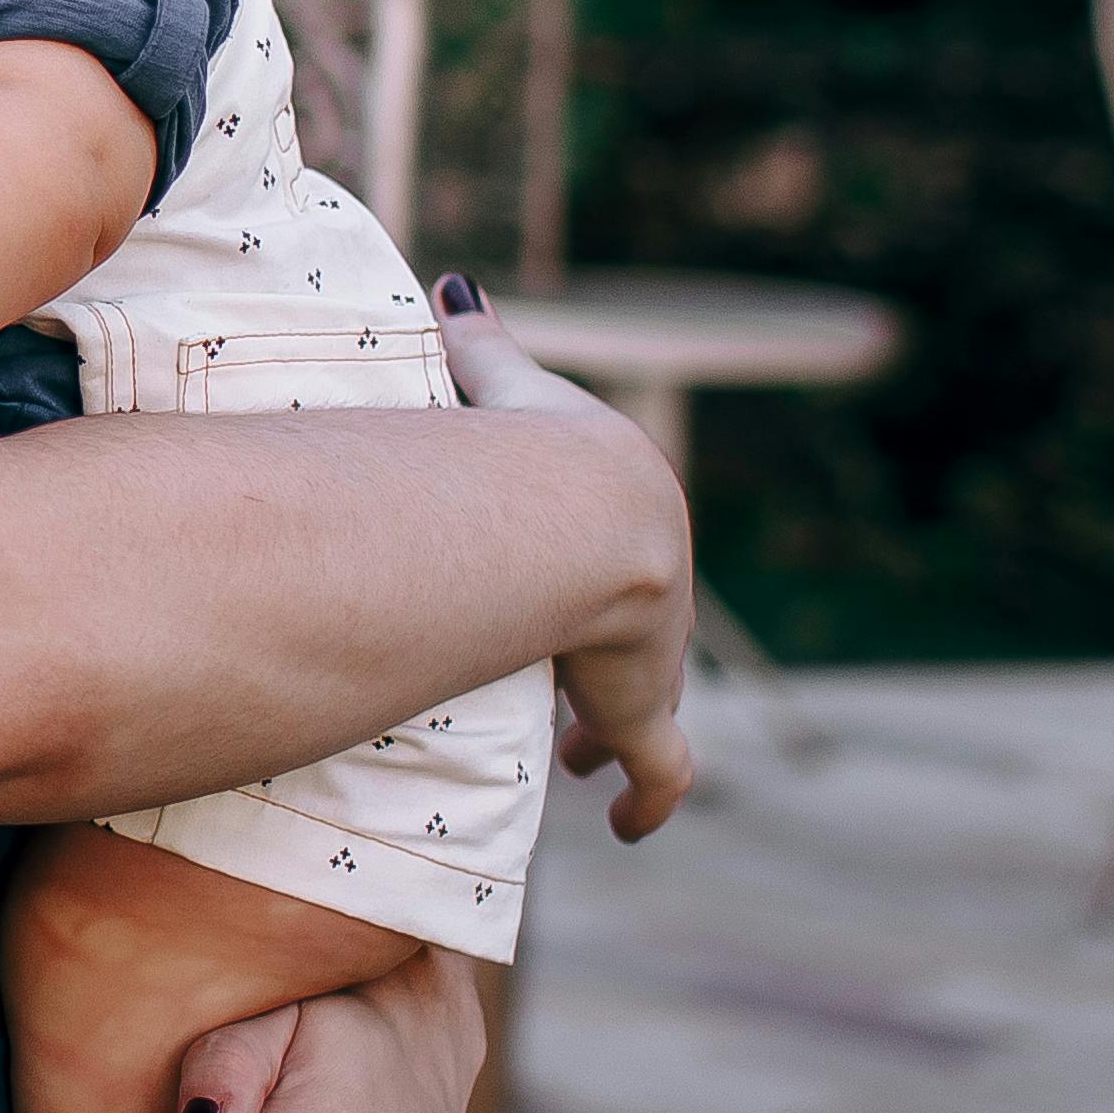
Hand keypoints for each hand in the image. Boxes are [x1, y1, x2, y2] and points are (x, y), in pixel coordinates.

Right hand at [439, 281, 694, 840]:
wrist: (579, 514)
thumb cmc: (531, 448)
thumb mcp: (503, 391)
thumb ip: (479, 344)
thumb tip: (453, 282)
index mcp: (622, 519)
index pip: (619, 557)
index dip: (596, 583)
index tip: (572, 604)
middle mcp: (650, 594)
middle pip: (641, 637)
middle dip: (613, 665)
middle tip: (568, 694)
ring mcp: (653, 660)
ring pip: (651, 709)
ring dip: (614, 733)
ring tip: (574, 760)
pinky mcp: (644, 715)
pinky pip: (660, 775)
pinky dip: (646, 804)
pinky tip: (629, 830)